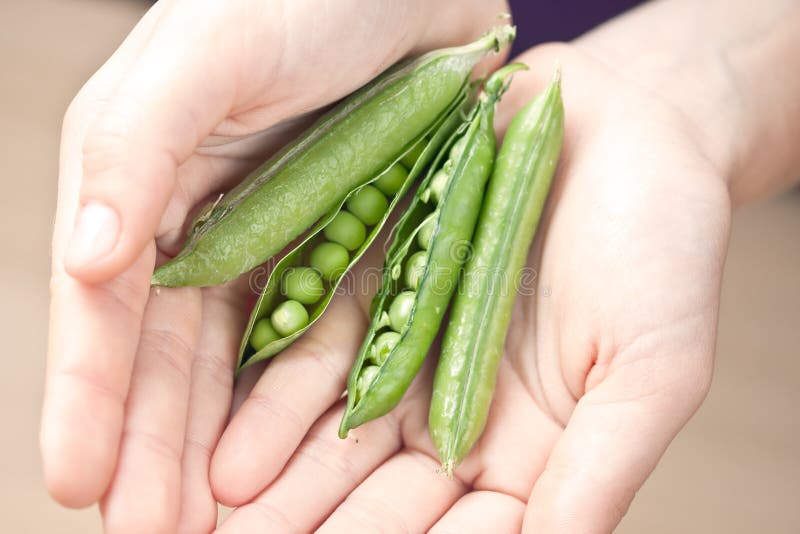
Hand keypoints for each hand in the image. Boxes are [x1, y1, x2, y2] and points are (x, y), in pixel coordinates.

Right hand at [40, 1, 506, 531]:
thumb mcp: (206, 50)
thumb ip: (132, 146)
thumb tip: (83, 263)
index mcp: (151, 182)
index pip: (111, 311)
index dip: (92, 400)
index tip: (79, 488)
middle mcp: (212, 226)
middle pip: (174, 361)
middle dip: (155, 453)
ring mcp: (287, 245)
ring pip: (245, 371)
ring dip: (222, 452)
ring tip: (214, 531)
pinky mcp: (355, 249)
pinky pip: (326, 343)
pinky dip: (305, 408)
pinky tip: (293, 468)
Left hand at [209, 43, 730, 531]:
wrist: (624, 123)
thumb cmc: (661, 246)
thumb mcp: (651, 367)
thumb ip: (597, 470)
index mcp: (528, 444)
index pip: (463, 530)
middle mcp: (458, 406)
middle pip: (384, 493)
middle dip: (323, 532)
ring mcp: (410, 348)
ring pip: (337, 433)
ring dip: (284, 483)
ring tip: (230, 519)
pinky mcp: (374, 287)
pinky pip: (317, 350)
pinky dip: (277, 401)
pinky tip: (235, 449)